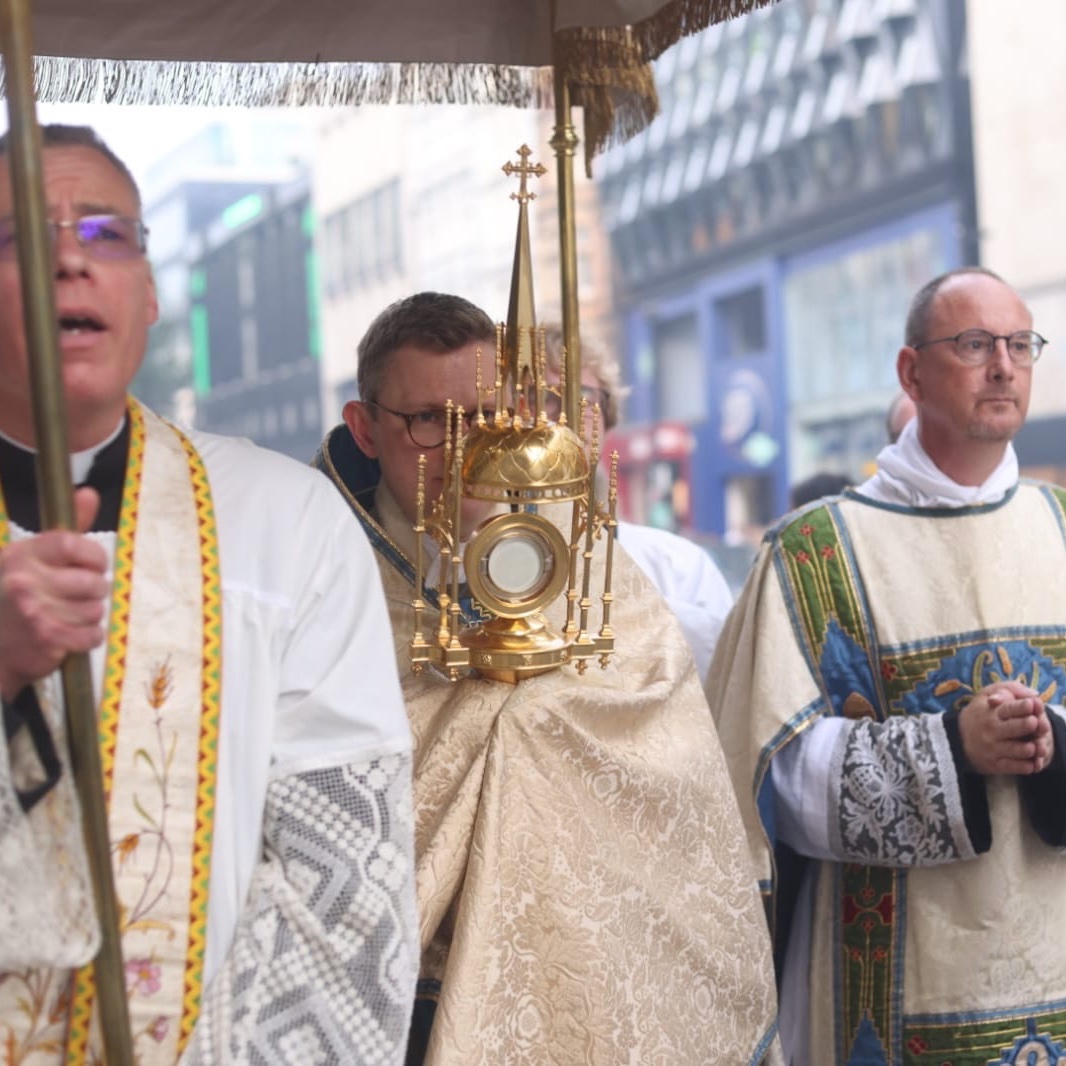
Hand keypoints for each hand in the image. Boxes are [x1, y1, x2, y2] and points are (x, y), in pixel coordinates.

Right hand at [0, 488, 108, 699]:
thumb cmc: (20, 597)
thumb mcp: (34, 559)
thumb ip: (68, 530)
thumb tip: (89, 492)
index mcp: (22, 555)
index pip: (74, 544)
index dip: (94, 557)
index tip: (94, 566)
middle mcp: (24, 579)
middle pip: (93, 582)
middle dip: (94, 592)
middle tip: (76, 597)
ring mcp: (33, 609)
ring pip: (95, 610)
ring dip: (89, 617)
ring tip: (67, 617)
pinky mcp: (45, 637)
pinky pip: (92, 635)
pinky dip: (88, 638)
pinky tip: (70, 636)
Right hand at [958, 680, 1053, 775]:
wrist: (957, 737)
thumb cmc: (982, 713)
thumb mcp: (989, 694)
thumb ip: (1011, 689)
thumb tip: (1034, 695)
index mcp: (991, 711)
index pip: (1009, 708)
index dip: (1022, 706)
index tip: (1032, 704)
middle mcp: (991, 729)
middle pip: (1014, 728)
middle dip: (1028, 725)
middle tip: (1035, 723)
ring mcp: (992, 748)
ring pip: (1017, 749)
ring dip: (1031, 748)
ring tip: (1036, 746)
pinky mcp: (993, 764)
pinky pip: (1013, 767)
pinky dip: (1027, 766)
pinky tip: (1033, 762)